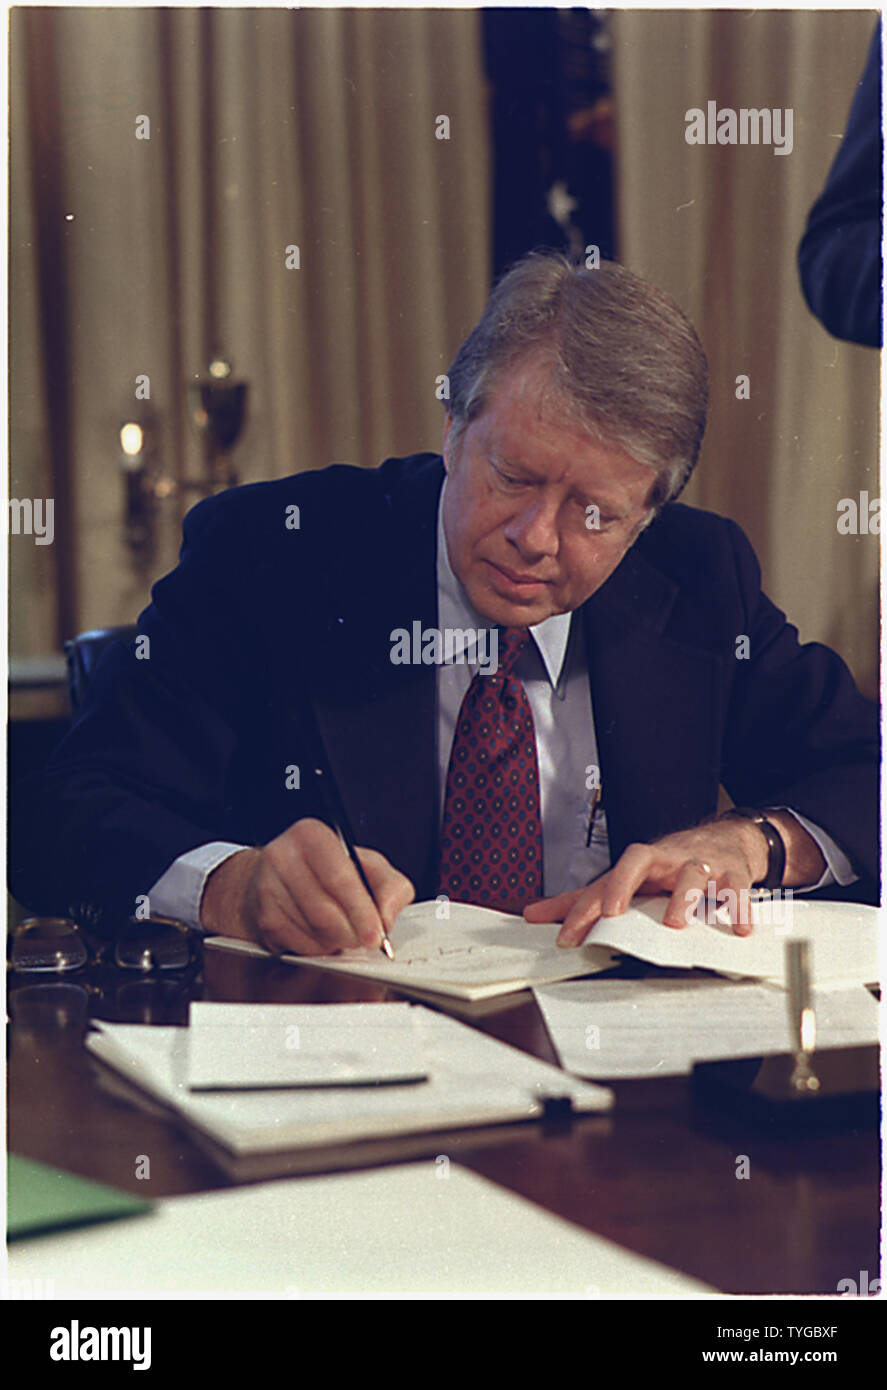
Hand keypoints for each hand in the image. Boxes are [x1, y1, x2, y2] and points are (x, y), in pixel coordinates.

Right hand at [200, 818, 414, 955]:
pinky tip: (320, 933)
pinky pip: (300, 947)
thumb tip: (387, 918)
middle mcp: (282, 857)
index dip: (361, 911)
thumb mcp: (368, 865)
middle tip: (364, 937)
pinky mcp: (263, 919)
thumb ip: (391, 887)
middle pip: (325, 912)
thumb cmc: (328, 871)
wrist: (279, 879)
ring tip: (342, 929)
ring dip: (337, 941)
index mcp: (311, 836)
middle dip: (352, 932)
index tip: (376, 933)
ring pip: (314, 933)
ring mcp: (267, 889)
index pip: (339, 878)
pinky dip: (319, 948)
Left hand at [525, 819, 772, 946]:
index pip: (603, 879)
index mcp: (637, 864)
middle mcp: (665, 859)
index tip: (567, 935)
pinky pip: (737, 886)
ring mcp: (699, 863)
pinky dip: (739, 906)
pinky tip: (737, 929)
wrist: (725, 839)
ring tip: (676, 925)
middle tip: (612, 913)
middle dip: (623, 884)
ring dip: (683, 896)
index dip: (584, 906)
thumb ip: (582, 899)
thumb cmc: (670, 864)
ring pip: (691, 870)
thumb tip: (533, 914)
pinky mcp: (732, 872)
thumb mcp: (627, 880)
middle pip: (639, 859)